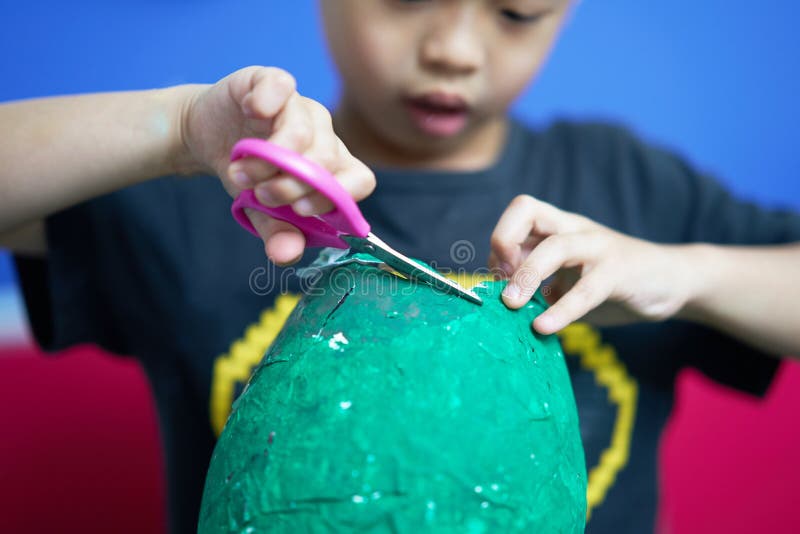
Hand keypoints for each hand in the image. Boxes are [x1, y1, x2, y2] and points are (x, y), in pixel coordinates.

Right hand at [178, 66, 374, 264]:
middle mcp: (324, 134)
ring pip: (302, 132)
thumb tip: (286, 254)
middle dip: (292, 185)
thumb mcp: (262, 211)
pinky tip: (252, 116)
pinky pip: (281, 85)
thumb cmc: (250, 177)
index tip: (302, 211)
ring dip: (268, 160)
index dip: (337, 196)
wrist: (209, 137)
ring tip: (242, 175)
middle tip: (262, 195)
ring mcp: (300, 106)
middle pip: (327, 159)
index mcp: (334, 167)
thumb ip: (279, 233)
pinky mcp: (271, 82)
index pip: (361, 179)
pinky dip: (266, 102)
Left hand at [489, 195, 692, 333]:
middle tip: (500, 279)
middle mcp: (574, 229)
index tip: (498, 274)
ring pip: (554, 247)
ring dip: (526, 276)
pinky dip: (562, 311)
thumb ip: (537, 284)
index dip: (501, 237)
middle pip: (527, 209)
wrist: (672, 281)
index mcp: (559, 227)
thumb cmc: (611, 283)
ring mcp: (598, 247)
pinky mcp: (619, 273)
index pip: (520, 210)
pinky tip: (544, 327)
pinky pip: (585, 290)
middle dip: (502, 240)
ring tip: (512, 305)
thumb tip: (498, 305)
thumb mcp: (567, 279)